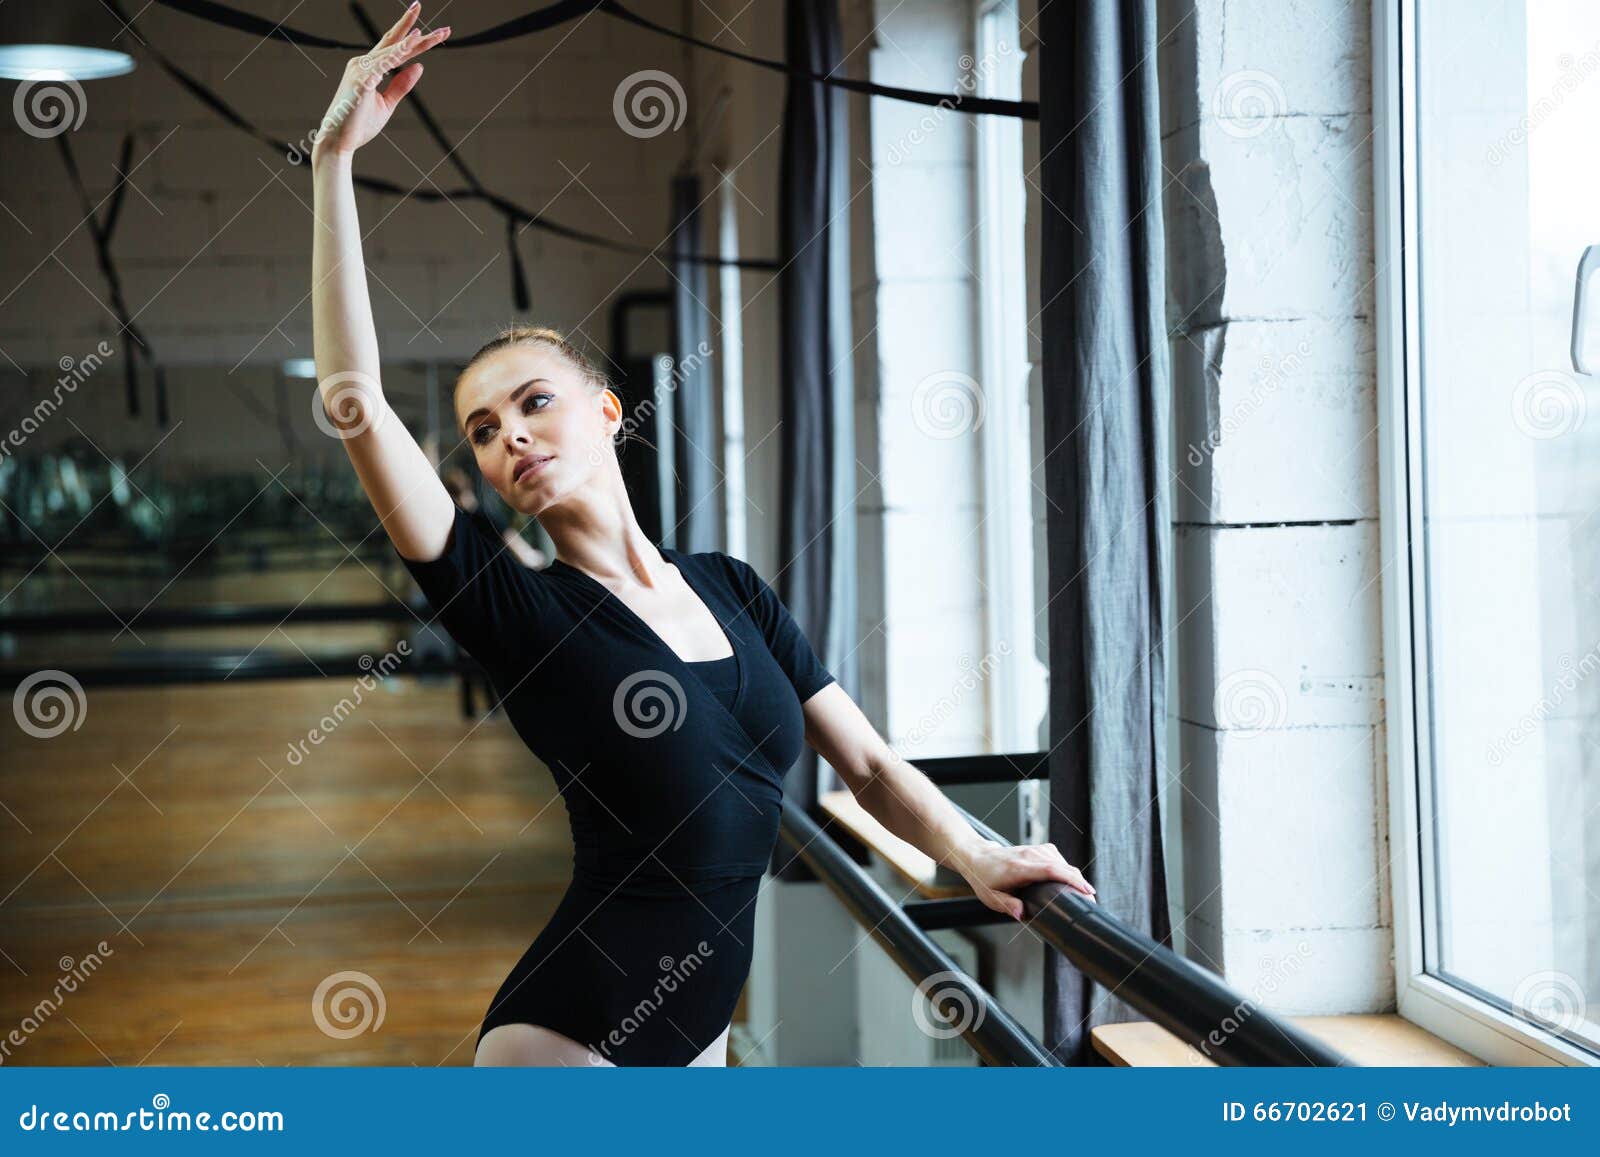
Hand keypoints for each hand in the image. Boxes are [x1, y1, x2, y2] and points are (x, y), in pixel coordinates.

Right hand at [310, 2, 449, 162]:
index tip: (436, 32)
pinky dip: (398, 52)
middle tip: (424, 10)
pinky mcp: (361, 79)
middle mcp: (364, 63)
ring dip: (411, 41)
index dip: (415, 40)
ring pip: (391, 50)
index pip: (396, 49)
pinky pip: (383, 62)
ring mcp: (360, 69)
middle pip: (393, 42)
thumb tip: (419, 66)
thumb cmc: (359, 123)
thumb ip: (401, 84)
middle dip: (411, 26)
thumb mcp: (387, 103)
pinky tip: (412, 44)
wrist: (338, 140)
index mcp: (370, 68)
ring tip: (431, 32)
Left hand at [953, 839, 1096, 919]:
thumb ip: (1008, 905)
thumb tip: (1021, 914)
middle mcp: (1030, 856)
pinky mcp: (1039, 849)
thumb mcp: (991, 897)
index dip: (1071, 879)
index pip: (1051, 870)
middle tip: (1091, 901)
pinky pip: (1058, 859)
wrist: (978, 857)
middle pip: (1062, 866)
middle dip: (1080, 882)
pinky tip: (1069, 881)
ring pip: (1063, 862)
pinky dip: (1067, 870)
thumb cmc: (984, 878)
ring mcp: (1035, 850)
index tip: (1086, 891)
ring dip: (1075, 876)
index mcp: (1020, 868)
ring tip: (1082, 894)